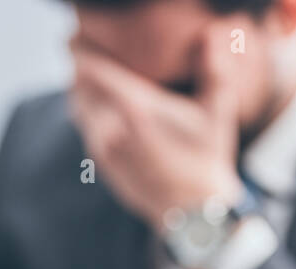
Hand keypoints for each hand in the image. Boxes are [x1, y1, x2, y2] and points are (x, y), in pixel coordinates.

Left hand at [70, 23, 242, 232]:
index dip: (80, 45)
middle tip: (83, 43)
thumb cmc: (207, 157)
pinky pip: (84, 125)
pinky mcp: (101, 162)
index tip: (79, 30)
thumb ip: (214, 69)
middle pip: (77, 82)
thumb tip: (212, 32)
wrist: (192, 212)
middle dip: (78, 61)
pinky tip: (99, 99)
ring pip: (77, 103)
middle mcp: (111, 127)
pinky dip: (87, 107)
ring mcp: (103, 147)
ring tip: (89, 68)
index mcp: (135, 108)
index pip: (89, 66)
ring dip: (80, 84)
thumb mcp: (218, 112)